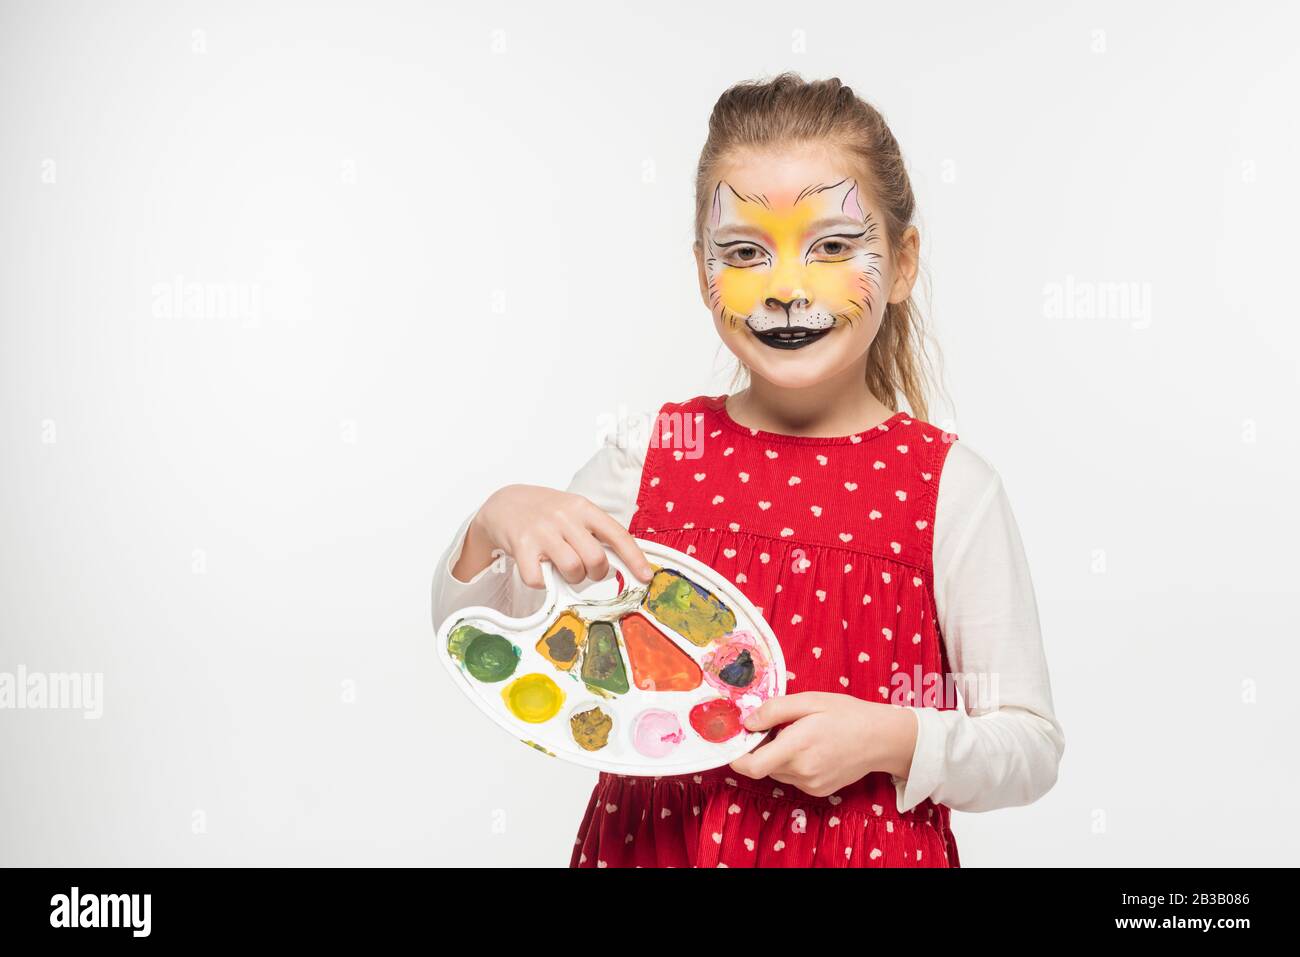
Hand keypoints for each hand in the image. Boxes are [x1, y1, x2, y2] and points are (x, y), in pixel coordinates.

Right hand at [453, 484, 653, 588]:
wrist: (504, 503)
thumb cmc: (545, 512)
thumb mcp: (573, 511)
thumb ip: (594, 533)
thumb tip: (623, 563)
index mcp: (583, 508)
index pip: (617, 535)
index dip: (635, 559)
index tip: (645, 577)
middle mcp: (564, 516)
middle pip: (595, 559)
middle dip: (595, 573)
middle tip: (585, 571)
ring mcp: (542, 530)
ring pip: (572, 569)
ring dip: (571, 579)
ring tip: (563, 570)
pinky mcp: (521, 545)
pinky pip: (540, 579)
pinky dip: (543, 583)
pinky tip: (540, 572)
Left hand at [728, 692, 917, 797]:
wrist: (882, 739)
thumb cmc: (847, 715)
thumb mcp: (810, 701)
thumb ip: (774, 711)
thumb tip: (747, 723)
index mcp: (797, 747)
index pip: (752, 767)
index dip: (737, 758)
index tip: (736, 744)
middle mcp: (802, 772)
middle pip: (763, 768)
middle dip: (760, 750)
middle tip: (774, 729)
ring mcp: (811, 785)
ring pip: (777, 773)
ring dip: (777, 758)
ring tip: (798, 737)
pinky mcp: (818, 791)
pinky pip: (793, 779)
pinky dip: (793, 765)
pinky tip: (811, 749)